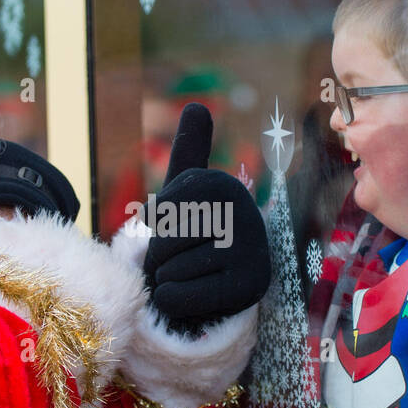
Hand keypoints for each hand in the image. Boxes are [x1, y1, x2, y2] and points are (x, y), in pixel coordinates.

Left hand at [143, 103, 269, 335]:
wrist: (218, 288)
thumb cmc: (194, 236)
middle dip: (159, 255)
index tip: (173, 228)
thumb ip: (188, 153)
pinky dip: (172, 301)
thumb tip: (197, 105)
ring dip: (166, 279)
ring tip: (189, 275)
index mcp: (224, 186)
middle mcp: (247, 215)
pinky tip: (191, 297)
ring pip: (172, 270)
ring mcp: (252, 253)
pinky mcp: (249, 289)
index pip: (160, 210)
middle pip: (166, 241)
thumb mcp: (186, 193)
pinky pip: (179, 296)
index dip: (155, 225)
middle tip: (180, 258)